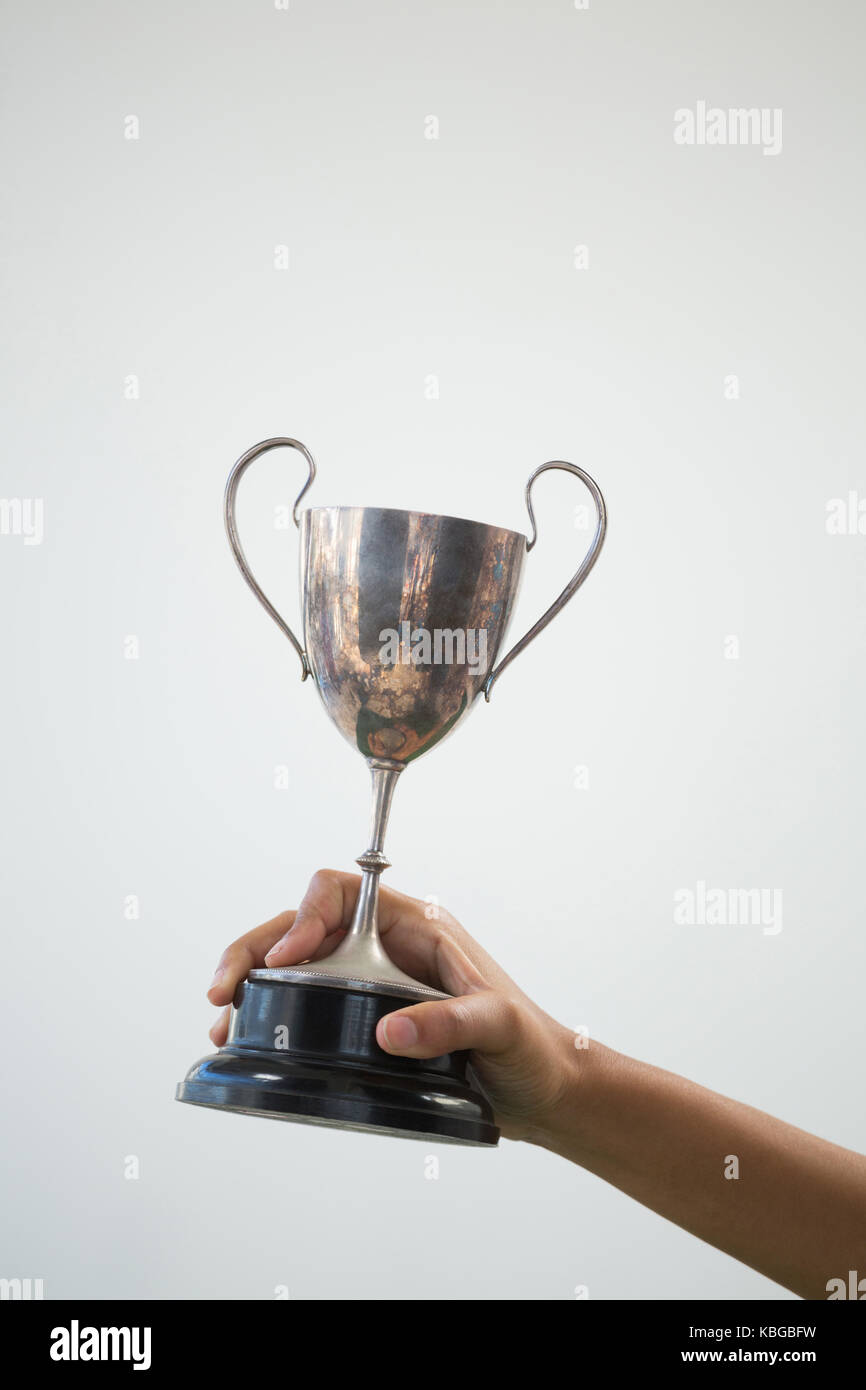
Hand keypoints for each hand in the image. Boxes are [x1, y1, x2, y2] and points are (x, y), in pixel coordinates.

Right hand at [206, 868, 580, 1140]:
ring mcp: (370, 981)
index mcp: (415, 926)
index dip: (305, 916)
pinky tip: (246, 1036)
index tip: (286, 959)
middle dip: (257, 948)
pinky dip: (270, 1012)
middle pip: (304, 925)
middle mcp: (385, 946)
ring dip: (253, 982)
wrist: (541, 1092)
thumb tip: (390, 1030)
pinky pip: (304, 1001)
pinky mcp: (361, 1017)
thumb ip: (451, 1023)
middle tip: (223, 990)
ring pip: (294, 963)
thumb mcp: (499, 1027)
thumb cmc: (530, 1049)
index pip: (343, 893)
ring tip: (222, 1018)